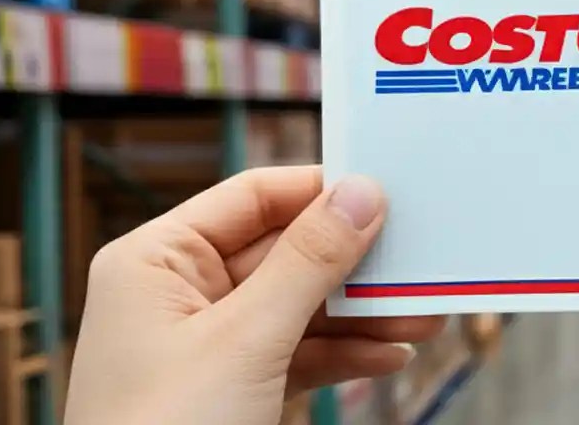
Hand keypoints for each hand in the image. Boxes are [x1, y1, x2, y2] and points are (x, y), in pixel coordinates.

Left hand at [64, 166, 443, 424]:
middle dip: (357, 267)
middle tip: (418, 265)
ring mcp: (210, 344)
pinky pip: (303, 352)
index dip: (321, 191)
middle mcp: (181, 294)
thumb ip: (308, 262)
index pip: (253, 198)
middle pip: (288, 253)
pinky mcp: (236, 387)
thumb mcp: (245, 340)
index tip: (387, 193)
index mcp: (156, 261)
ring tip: (422, 318)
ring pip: (304, 307)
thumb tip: (360, 194)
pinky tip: (390, 356)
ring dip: (365, 315)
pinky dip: (347, 354)